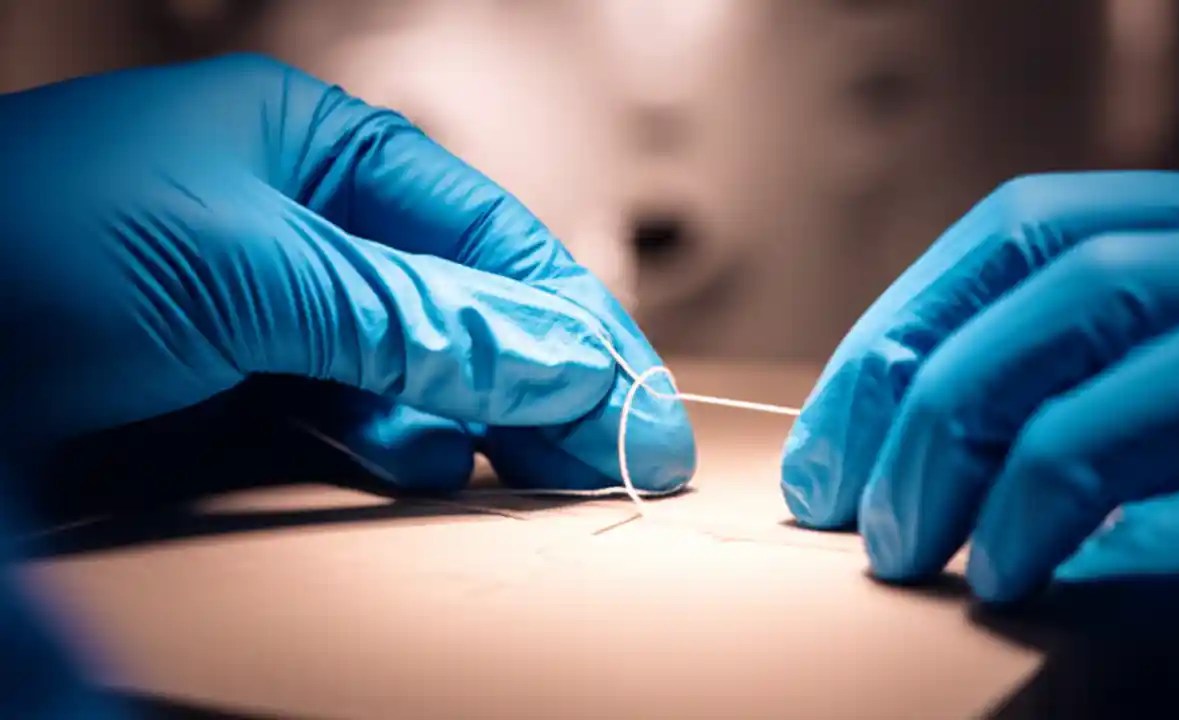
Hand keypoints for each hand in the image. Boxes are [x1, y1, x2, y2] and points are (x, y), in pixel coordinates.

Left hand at [0, 54, 693, 495]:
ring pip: (414, 362)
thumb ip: (409, 319)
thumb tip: (552, 356)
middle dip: (539, 369)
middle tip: (614, 447)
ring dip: (478, 413)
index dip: (568, 309)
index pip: (481, 226)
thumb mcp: (244, 270)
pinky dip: (399, 441)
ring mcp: (263, 305)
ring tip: (543, 463)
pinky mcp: (228, 384)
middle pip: (458, 296)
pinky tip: (434, 465)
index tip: (630, 390)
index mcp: (307, 146)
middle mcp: (295, 220)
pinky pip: (350, 412)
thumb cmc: (20, 250)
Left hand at [781, 171, 1178, 603]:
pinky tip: (1061, 580)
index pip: (1017, 235)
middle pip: (1075, 296)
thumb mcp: (1137, 354)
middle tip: (868, 526)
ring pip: (1177, 376)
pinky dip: (1152, 540)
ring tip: (953, 564)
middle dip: (938, 414)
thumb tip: (871, 442)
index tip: (826, 447)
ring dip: (1029, 480)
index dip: (898, 334)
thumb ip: (1038, 364)